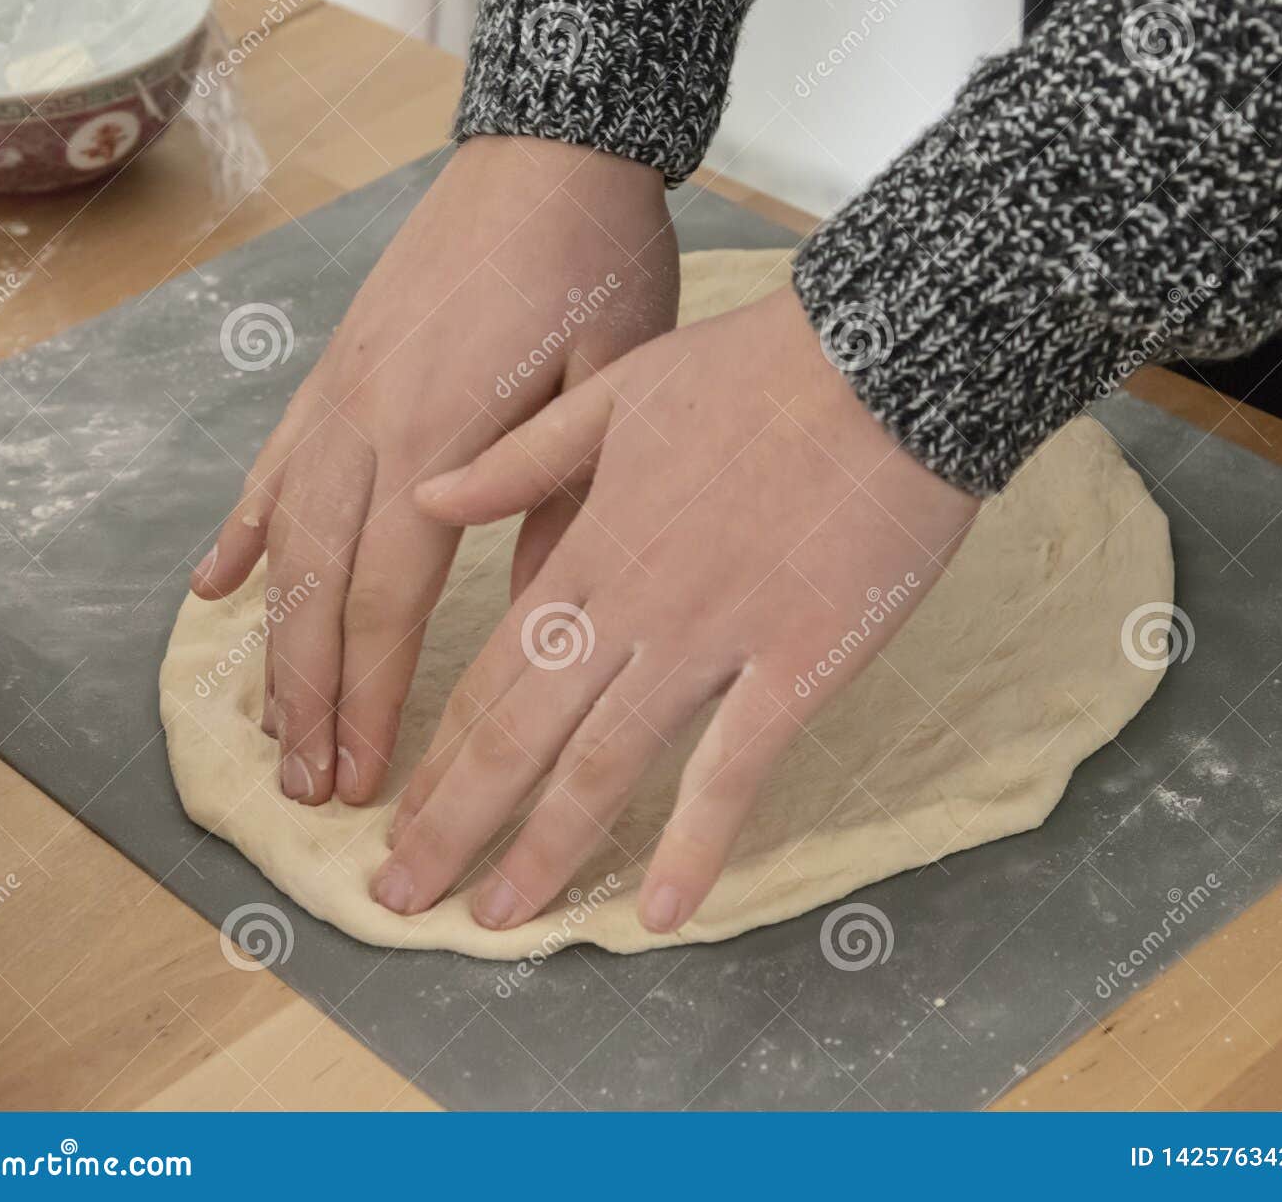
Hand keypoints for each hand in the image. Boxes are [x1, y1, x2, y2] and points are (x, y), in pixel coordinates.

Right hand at [189, 136, 678, 806]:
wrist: (551, 149)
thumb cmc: (596, 263)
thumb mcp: (616, 386)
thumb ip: (564, 501)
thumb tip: (541, 621)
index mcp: (440, 437)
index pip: (389, 599)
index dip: (373, 697)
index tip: (365, 779)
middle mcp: (369, 423)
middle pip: (320, 589)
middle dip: (311, 696)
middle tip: (308, 787)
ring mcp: (341, 392)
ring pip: (287, 540)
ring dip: (275, 642)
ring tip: (270, 725)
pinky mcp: (337, 367)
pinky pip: (275, 464)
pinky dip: (245, 531)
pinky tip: (217, 589)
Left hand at [372, 286, 981, 932]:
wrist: (886, 362)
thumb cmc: (756, 368)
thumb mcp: (619, 388)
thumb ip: (521, 457)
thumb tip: (428, 498)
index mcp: (591, 546)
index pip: (493, 672)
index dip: (440, 754)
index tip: (396, 817)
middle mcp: (635, 607)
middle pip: (524, 733)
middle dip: (457, 823)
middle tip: (402, 899)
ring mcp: (715, 639)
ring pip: (607, 762)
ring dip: (546, 848)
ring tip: (498, 920)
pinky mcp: (798, 662)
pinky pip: (736, 768)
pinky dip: (695, 842)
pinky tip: (663, 910)